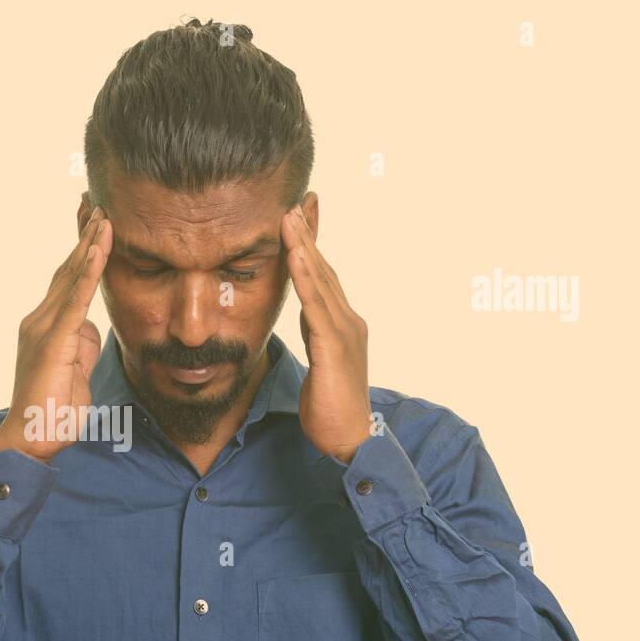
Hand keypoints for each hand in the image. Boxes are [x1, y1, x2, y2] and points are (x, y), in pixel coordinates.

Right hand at [0, 206, 111, 461]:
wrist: (31, 438)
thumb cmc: (53, 410)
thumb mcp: (77, 368)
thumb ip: (83, 342)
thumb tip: (92, 324)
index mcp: (47, 326)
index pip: (68, 278)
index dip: (83, 248)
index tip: (96, 220)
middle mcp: (39, 319)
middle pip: (67, 268)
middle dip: (85, 234)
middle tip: (99, 201)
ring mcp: (43, 328)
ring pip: (71, 276)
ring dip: (90, 243)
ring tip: (105, 214)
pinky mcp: (52, 341)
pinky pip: (75, 299)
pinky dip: (89, 271)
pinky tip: (100, 248)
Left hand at [281, 204, 371, 463]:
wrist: (349, 441)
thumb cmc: (330, 408)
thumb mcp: (319, 361)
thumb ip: (315, 333)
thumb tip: (306, 311)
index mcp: (341, 324)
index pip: (324, 276)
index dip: (311, 245)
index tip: (299, 214)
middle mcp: (348, 321)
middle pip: (324, 270)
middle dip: (308, 235)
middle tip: (295, 200)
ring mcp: (345, 333)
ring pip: (322, 281)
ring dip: (305, 246)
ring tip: (290, 216)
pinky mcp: (336, 349)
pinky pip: (318, 308)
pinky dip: (306, 279)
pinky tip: (296, 256)